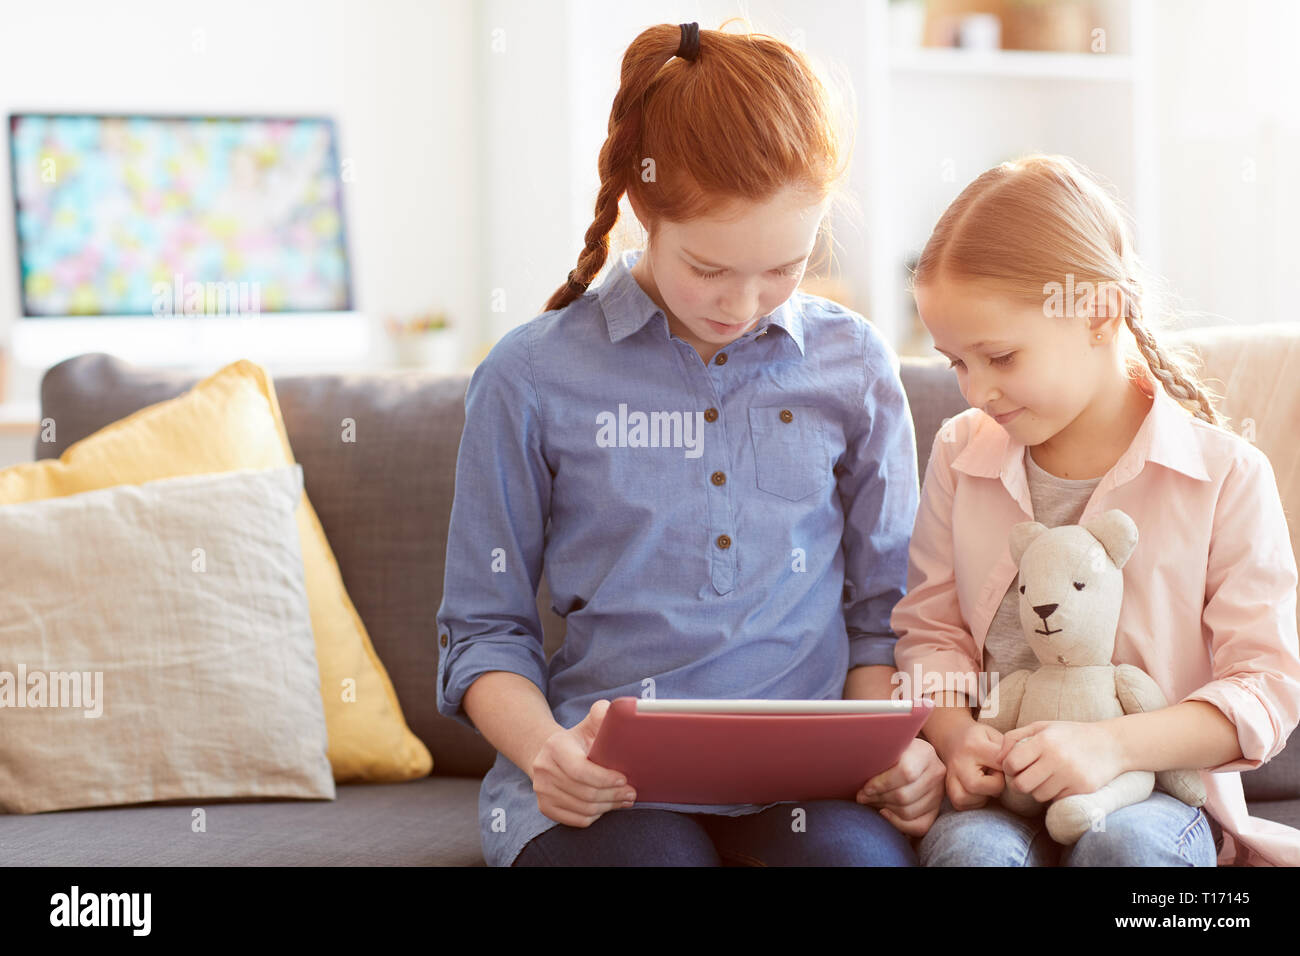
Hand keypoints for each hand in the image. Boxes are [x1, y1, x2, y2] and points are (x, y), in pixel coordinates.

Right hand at [529, 699, 637, 826]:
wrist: (549, 754)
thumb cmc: (577, 739)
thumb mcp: (589, 723)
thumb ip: (603, 714)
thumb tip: (622, 712)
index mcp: (555, 747)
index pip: (580, 770)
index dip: (605, 778)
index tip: (624, 778)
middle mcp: (544, 769)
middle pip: (585, 792)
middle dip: (612, 794)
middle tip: (631, 792)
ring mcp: (542, 791)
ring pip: (583, 808)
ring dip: (608, 806)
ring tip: (623, 799)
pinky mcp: (545, 807)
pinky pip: (577, 820)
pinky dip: (596, 816)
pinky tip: (607, 806)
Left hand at [855, 737, 946, 836]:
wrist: (906, 757)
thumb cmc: (889, 753)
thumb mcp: (885, 748)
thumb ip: (877, 757)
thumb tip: (861, 778)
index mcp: (925, 752)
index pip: (906, 772)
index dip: (882, 783)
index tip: (865, 787)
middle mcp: (937, 772)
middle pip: (904, 796)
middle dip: (878, 799)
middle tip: (862, 797)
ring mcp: (939, 793)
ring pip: (908, 812)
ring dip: (884, 809)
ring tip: (870, 801)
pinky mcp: (936, 810)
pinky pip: (919, 826)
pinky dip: (898, 824)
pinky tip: (884, 813)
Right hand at [937, 721, 1006, 809]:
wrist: (952, 737)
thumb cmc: (980, 739)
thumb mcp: (995, 736)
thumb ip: (1008, 750)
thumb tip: (1021, 769)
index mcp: (974, 746)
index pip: (999, 764)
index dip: (1010, 769)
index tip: (1008, 766)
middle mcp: (959, 762)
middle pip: (976, 785)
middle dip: (994, 786)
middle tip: (996, 777)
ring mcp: (950, 776)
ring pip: (966, 798)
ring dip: (983, 796)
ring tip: (986, 784)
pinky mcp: (947, 788)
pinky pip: (960, 804)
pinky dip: (973, 802)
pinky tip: (979, 791)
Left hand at [997, 720, 1125, 802]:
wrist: (1111, 744)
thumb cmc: (1070, 734)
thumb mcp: (1042, 727)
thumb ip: (1014, 738)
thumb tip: (996, 758)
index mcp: (1045, 740)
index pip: (1011, 763)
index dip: (1008, 767)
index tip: (1015, 766)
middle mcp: (1057, 758)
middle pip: (1022, 785)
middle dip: (1020, 782)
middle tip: (1027, 775)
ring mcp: (1071, 775)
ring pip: (1038, 795)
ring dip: (1038, 789)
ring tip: (1046, 777)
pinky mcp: (1082, 789)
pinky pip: (1056, 800)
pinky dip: (1055, 794)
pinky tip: (1061, 782)